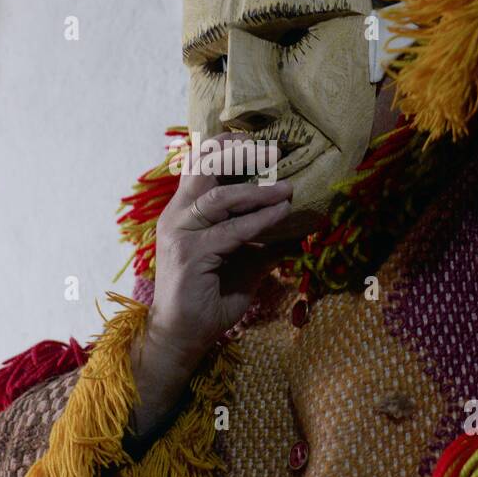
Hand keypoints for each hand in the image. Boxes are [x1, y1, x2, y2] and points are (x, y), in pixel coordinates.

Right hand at [130, 134, 292, 434]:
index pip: (199, 163)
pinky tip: (282, 215)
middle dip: (239, 151)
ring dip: (259, 190)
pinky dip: (259, 221)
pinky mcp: (190, 255)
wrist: (182, 336)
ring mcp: (180, 234)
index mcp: (184, 211)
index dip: (227, 145)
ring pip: (220, 196)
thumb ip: (264, 243)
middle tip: (274, 150)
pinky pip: (231, 230)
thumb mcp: (243, 264)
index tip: (259, 140)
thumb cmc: (209, 299)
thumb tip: (299, 226)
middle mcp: (177, 215)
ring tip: (289, 189)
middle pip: (203, 166)